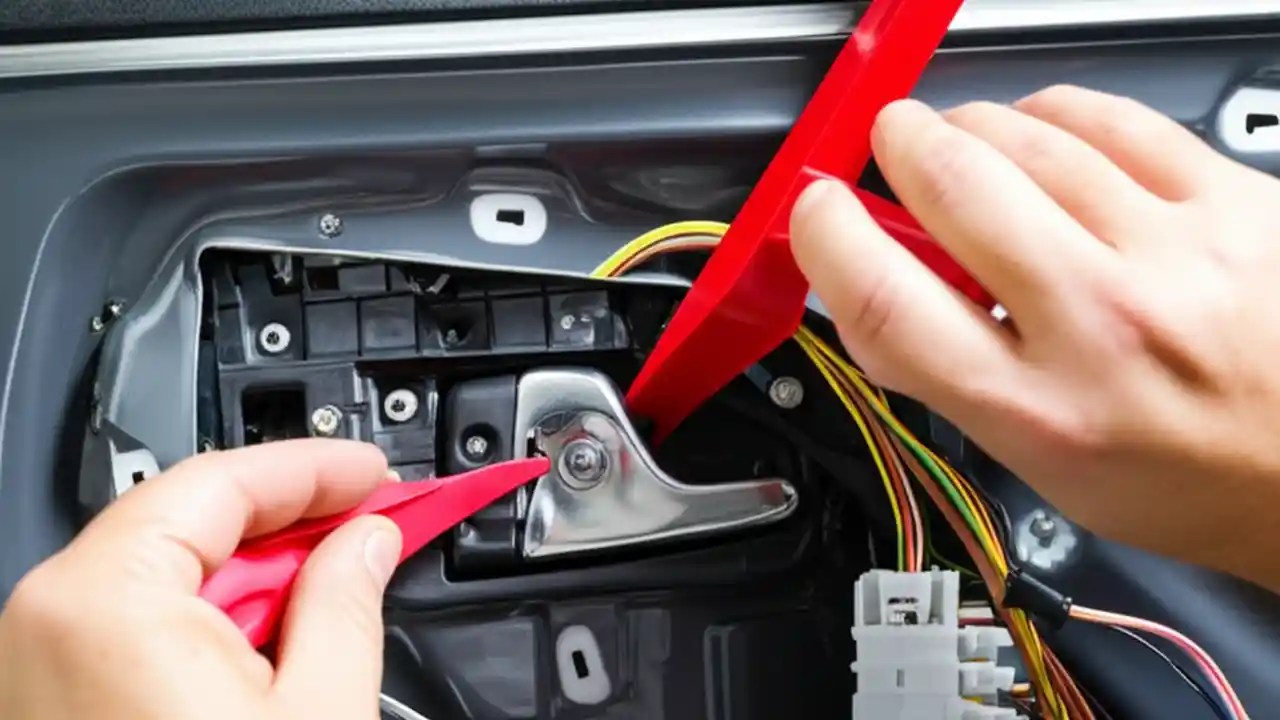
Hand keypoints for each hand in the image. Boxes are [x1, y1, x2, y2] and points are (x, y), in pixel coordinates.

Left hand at [0, 440, 400, 718]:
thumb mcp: (317, 712)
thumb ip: (345, 606)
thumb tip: (367, 541)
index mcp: (106, 601)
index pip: (221, 481)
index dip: (315, 468)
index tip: (373, 473)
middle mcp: (51, 618)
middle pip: (189, 517)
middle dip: (289, 519)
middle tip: (368, 522)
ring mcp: (40, 658)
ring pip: (164, 569)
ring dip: (255, 571)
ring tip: (330, 593)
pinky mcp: (49, 696)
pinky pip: (135, 621)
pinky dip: (209, 617)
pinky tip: (270, 642)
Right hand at [791, 85, 1279, 591]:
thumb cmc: (1179, 473)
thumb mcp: (1031, 459)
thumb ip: (939, 368)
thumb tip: (863, 279)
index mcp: (1038, 411)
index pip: (888, 301)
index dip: (826, 237)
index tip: (818, 211)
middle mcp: (1104, 327)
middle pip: (954, 185)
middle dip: (899, 146)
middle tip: (892, 149)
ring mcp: (1175, 253)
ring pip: (1028, 134)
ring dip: (972, 127)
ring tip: (970, 149)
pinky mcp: (1230, 202)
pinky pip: (1111, 116)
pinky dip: (1054, 115)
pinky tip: (1048, 139)